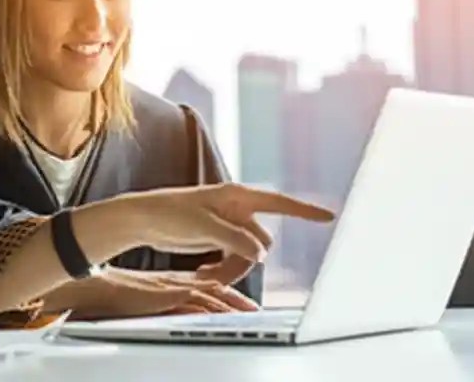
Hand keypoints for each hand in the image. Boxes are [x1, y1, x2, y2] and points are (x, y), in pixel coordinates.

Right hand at [45, 267, 258, 319]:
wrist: (98, 285)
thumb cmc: (117, 292)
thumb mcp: (146, 294)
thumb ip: (163, 300)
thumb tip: (170, 309)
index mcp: (174, 281)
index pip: (209, 285)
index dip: (228, 295)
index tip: (244, 304)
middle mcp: (178, 284)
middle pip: (217, 290)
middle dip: (238, 302)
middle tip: (256, 312)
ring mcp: (174, 290)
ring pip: (212, 297)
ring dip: (233, 308)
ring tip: (251, 316)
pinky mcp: (168, 297)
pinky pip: (198, 306)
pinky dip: (215, 312)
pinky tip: (226, 319)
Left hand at [107, 183, 333, 264]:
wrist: (144, 219)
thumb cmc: (170, 213)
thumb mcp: (204, 227)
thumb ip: (236, 239)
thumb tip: (261, 254)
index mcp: (238, 196)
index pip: (279, 203)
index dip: (305, 211)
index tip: (329, 216)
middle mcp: (237, 208)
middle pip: (260, 242)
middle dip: (244, 262)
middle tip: (216, 277)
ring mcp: (228, 223)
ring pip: (247, 255)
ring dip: (231, 270)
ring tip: (204, 277)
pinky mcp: (218, 237)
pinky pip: (234, 258)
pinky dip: (222, 270)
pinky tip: (202, 274)